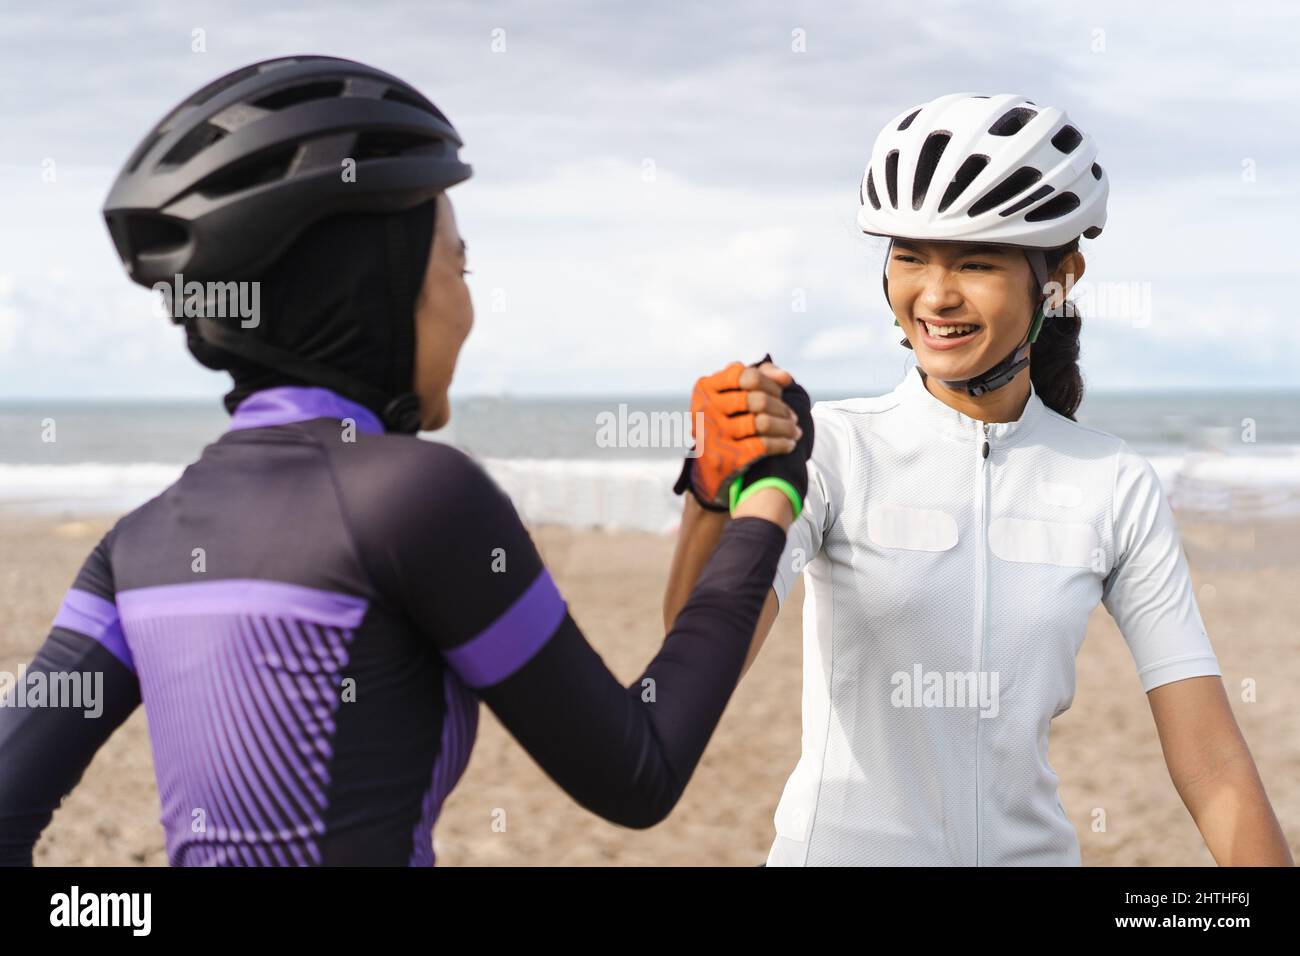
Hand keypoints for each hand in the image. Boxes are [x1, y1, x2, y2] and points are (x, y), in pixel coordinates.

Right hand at [673, 355, 802, 510]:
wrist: (706, 468)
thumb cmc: (725, 422)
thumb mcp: (732, 395)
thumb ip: (759, 377)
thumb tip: (785, 378)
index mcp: (706, 387)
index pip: (748, 376)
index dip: (771, 384)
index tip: (781, 393)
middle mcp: (705, 408)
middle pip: (758, 400)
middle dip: (782, 409)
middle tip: (793, 417)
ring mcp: (713, 434)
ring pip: (762, 423)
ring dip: (786, 427)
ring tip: (795, 431)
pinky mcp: (724, 457)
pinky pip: (762, 446)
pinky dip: (781, 444)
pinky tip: (789, 444)